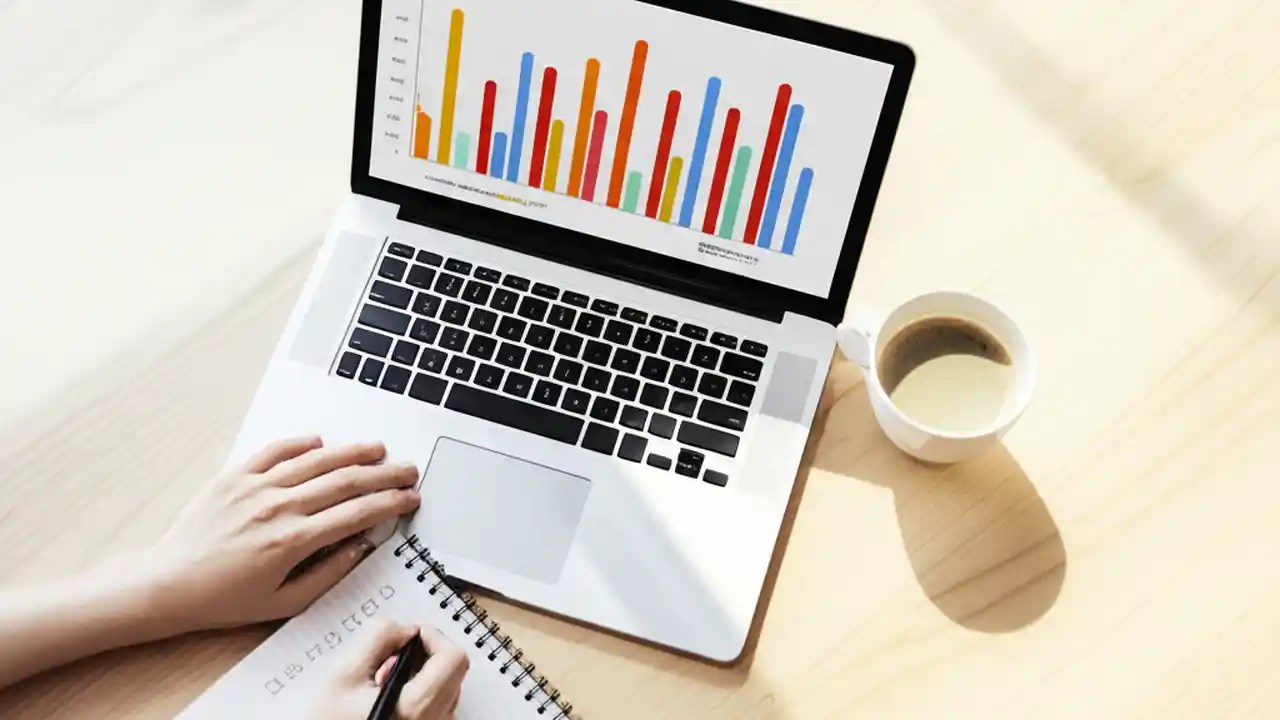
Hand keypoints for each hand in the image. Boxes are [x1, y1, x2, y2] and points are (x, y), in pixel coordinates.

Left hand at [144, 437, 420, 631]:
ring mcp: (256, 488)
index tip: (409, 499)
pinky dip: (300, 443)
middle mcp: (278, 507)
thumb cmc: (223, 599)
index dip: (390, 503)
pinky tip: (320, 442)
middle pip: (345, 481)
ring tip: (377, 450)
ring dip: (352, 452)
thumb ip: (329, 573)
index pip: (357, 513)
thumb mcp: (284, 602)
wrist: (169, 584)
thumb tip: (360, 546)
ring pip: (316, 460)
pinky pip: (275, 451)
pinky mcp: (235, 477)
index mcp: (293, 541)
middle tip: (407, 471)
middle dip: (384, 475)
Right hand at [312, 622, 468, 719]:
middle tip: (394, 654)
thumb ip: (378, 639)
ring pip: (449, 684)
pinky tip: (392, 693)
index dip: (433, 636)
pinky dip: (422, 688)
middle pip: (454, 669)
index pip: (453, 657)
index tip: (409, 635)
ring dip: (425, 670)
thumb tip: (406, 628)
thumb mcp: (344, 674)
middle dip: (427, 651)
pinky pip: (440, 702)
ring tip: (387, 678)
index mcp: (418, 706)